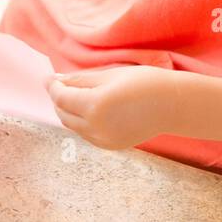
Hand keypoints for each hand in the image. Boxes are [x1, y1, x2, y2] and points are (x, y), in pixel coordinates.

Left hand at [45, 65, 172, 149]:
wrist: (172, 106)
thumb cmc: (144, 83)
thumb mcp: (110, 75)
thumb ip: (81, 80)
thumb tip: (58, 80)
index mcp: (94, 105)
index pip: (61, 97)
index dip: (52, 86)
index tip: (48, 77)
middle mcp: (95, 126)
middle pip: (63, 114)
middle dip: (59, 99)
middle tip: (61, 85)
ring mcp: (102, 140)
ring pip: (73, 126)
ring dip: (68, 111)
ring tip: (74, 96)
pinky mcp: (111, 146)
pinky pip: (86, 134)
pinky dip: (81, 122)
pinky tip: (90, 110)